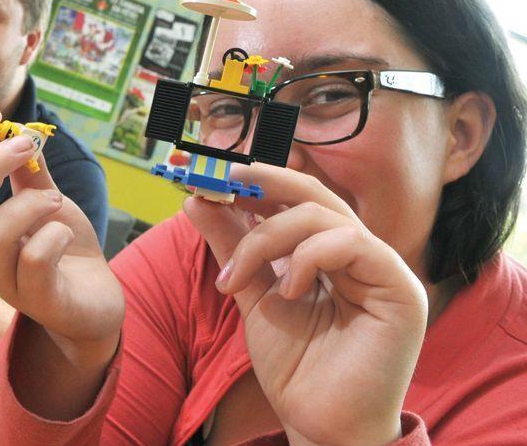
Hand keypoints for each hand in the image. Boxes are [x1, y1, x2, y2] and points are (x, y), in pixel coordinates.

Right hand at [0, 107, 123, 368]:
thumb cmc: (65, 250)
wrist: (96, 302)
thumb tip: (19, 130)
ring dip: (28, 204)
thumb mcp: (47, 201)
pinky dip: (51, 236)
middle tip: (25, 145)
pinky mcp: (39, 300)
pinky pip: (33, 263)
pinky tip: (63, 233)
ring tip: (57, 201)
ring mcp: (6, 281)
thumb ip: (31, 172)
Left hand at [185, 164, 427, 445]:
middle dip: (266, 183)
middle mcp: (361, 255)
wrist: (320, 424)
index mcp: (331, 255)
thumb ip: (232, 249)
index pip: (299, 202)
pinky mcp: (400, 290)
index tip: (216, 178)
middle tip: (224, 181)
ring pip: (326, 217)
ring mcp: (384, 269)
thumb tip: (198, 201)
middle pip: (316, 196)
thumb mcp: (252, 296)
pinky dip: (310, 257)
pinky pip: (352, 243)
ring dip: (269, 237)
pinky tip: (288, 289)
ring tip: (239, 276)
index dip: (260, 183)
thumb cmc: (296, 368)